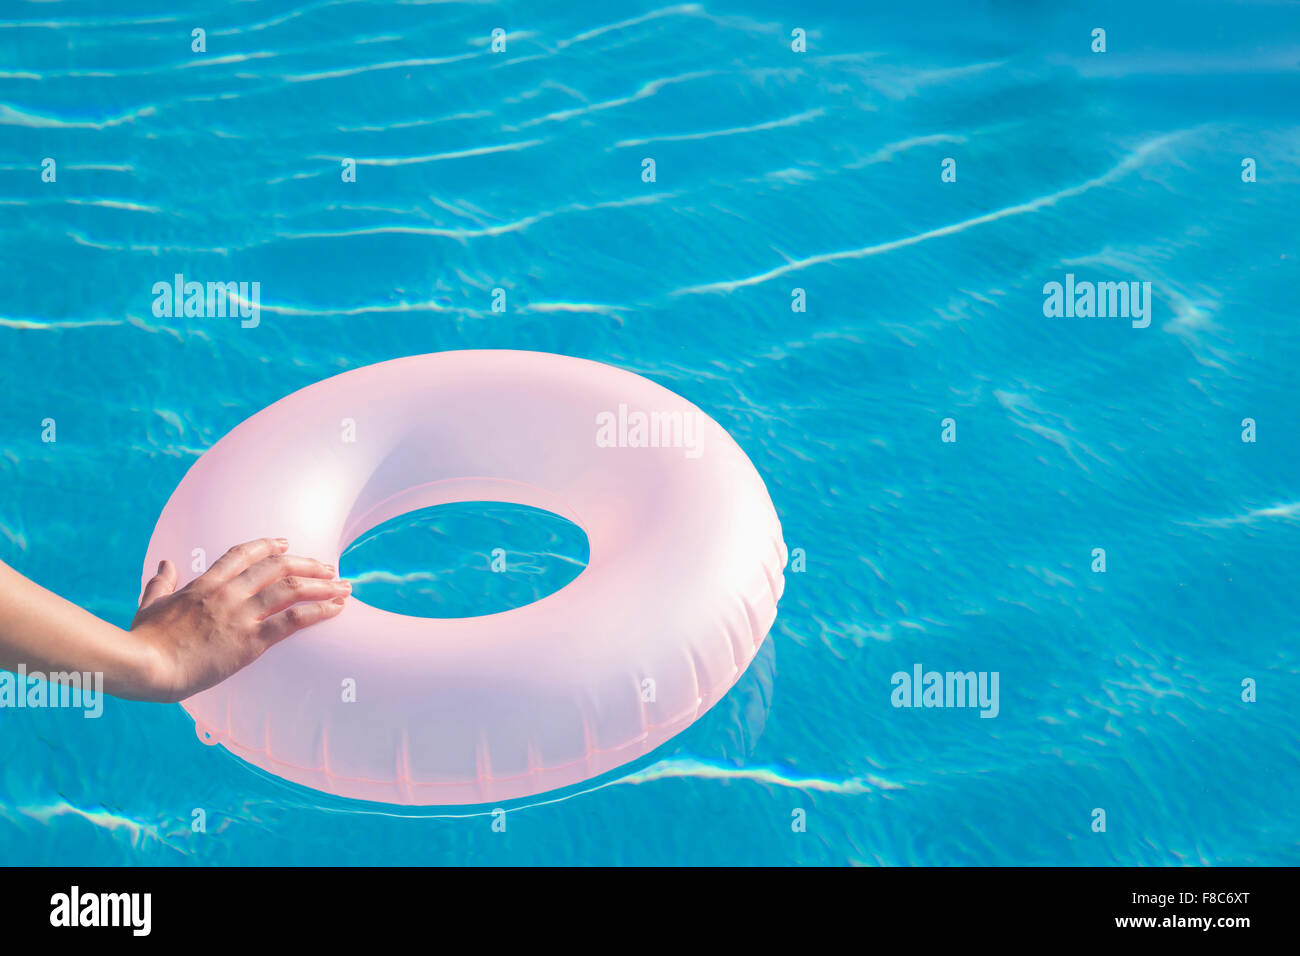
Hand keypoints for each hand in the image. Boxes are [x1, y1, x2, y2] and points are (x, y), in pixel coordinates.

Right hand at [130, 537, 349, 702]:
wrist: (143, 665)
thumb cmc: (143, 640)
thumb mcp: (149, 604)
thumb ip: (160, 583)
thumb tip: (165, 564)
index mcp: (205, 583)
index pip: (242, 554)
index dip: (267, 546)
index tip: (286, 543)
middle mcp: (228, 593)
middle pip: (277, 566)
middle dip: (307, 564)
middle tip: (328, 567)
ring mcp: (241, 614)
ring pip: (291, 589)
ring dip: (322, 585)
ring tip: (343, 586)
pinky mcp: (250, 641)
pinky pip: (293, 620)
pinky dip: (319, 611)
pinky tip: (337, 609)